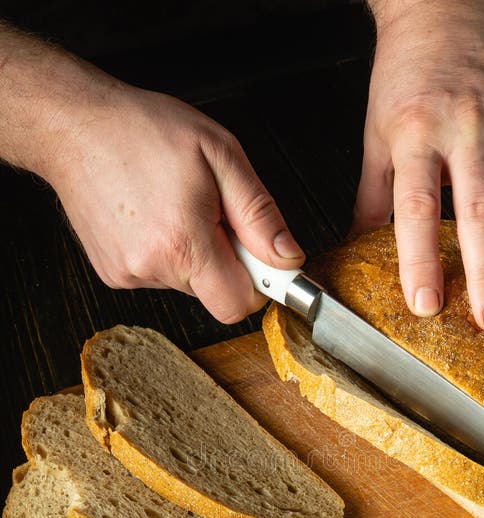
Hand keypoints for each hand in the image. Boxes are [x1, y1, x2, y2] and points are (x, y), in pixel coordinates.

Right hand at [46, 83, 303, 322]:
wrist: (74, 126)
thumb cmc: (144, 130)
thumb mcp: (221, 155)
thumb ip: (260, 215)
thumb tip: (288, 259)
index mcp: (184, 243)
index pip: (239, 305)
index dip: (259, 284)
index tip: (262, 260)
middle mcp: (152, 267)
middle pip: (215, 293)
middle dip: (226, 260)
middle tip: (211, 212)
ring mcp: (129, 274)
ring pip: (189, 283)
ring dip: (194, 253)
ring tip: (175, 207)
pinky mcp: (113, 274)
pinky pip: (160, 275)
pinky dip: (167, 252)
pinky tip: (151, 216)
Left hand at [354, 0, 483, 331]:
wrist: (444, 9)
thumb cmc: (407, 74)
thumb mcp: (377, 134)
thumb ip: (373, 195)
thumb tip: (357, 249)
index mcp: (416, 132)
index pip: (416, 208)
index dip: (420, 261)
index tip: (426, 304)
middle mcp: (465, 128)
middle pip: (479, 212)